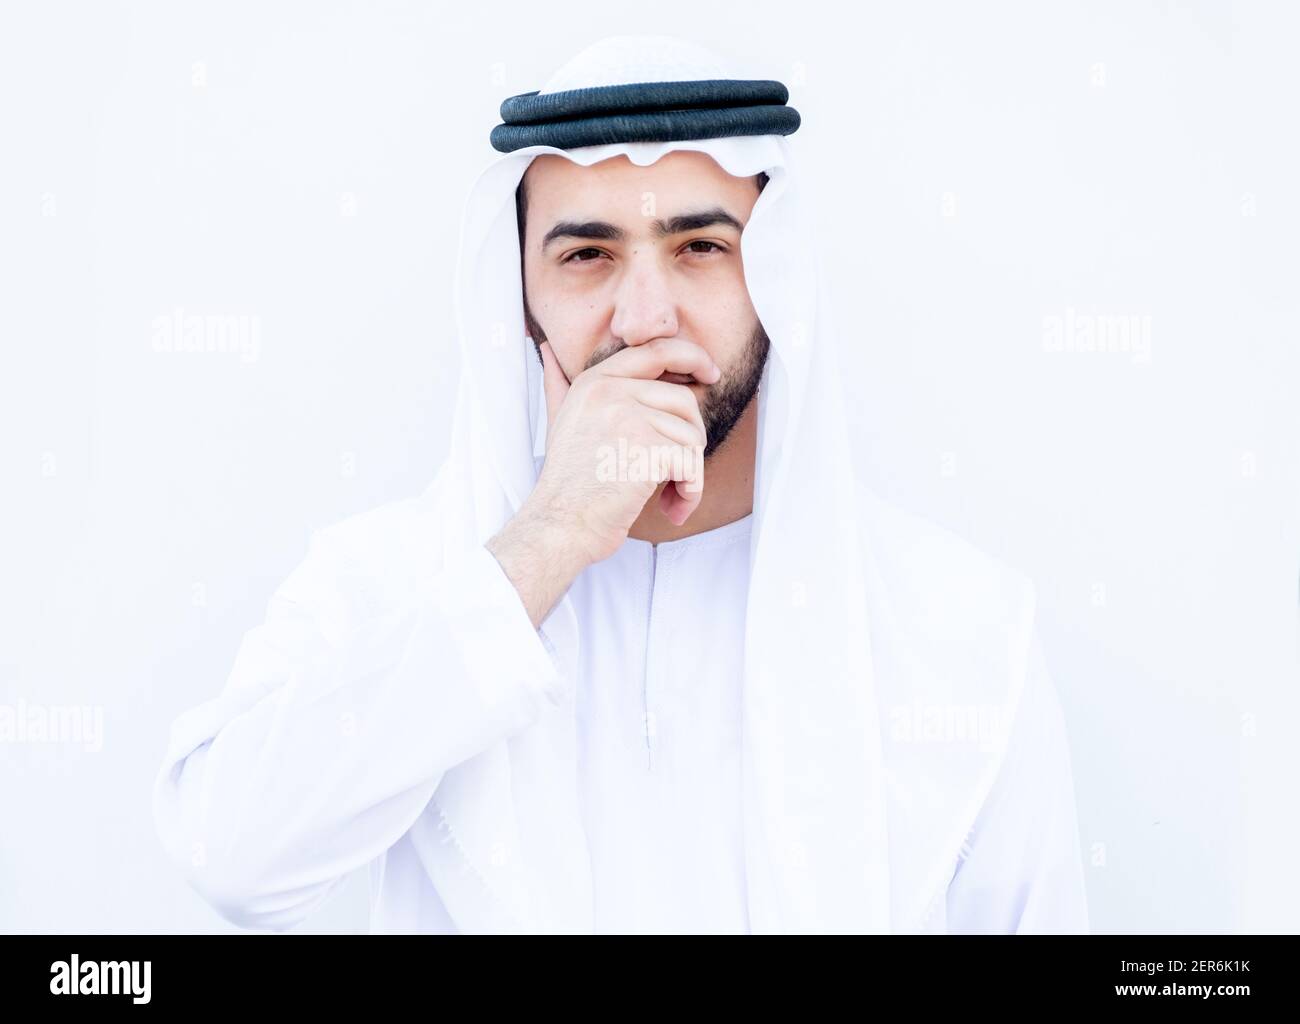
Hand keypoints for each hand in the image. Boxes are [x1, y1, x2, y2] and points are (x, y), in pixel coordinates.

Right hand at [528, 337, 717, 563]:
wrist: (559, 526)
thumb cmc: (566, 484)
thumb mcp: (558, 421)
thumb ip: (559, 384)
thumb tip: (547, 348)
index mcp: (594, 381)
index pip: (656, 351)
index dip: (691, 357)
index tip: (711, 374)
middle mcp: (610, 392)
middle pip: (684, 400)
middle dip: (690, 439)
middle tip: (677, 472)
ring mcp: (628, 418)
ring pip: (692, 435)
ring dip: (689, 473)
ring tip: (667, 496)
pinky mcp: (647, 449)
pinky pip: (692, 463)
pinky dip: (690, 491)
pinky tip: (670, 507)